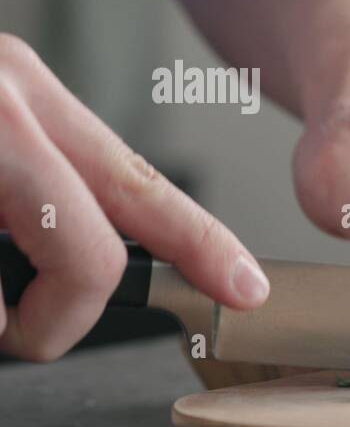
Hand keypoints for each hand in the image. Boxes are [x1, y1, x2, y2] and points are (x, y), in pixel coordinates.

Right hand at [0, 34, 268, 360]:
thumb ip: (41, 180)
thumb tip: (92, 262)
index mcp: (26, 93)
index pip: (140, 184)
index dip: (201, 246)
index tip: (247, 288)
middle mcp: (6, 106)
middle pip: (93, 259)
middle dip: (65, 320)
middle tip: (34, 333)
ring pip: (33, 285)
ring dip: (5, 321)